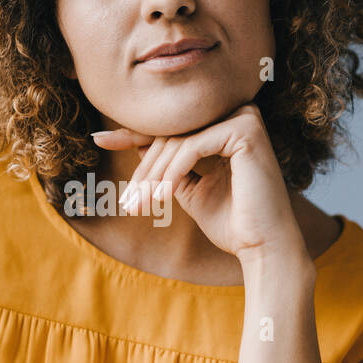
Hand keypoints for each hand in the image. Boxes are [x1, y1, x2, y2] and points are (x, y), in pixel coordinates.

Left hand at [92, 102, 307, 263]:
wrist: (262, 248)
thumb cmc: (231, 223)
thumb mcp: (188, 188)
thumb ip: (167, 163)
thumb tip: (134, 140)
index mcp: (226, 126)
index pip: (172, 128)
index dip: (132, 136)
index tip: (99, 142)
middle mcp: (237, 114)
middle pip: (171, 134)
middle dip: (143, 171)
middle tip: (127, 202)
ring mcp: (244, 118)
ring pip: (177, 140)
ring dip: (153, 177)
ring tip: (139, 207)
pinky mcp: (246, 129)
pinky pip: (192, 147)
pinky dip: (172, 174)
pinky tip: (161, 198)